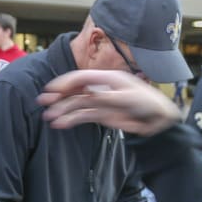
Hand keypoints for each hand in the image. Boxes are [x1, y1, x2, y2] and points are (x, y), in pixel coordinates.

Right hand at [39, 70, 180, 135]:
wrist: (158, 122)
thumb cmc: (148, 104)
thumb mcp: (128, 98)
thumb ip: (106, 96)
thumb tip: (87, 93)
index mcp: (108, 78)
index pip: (82, 77)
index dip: (66, 83)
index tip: (52, 89)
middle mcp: (101, 88)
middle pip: (75, 90)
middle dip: (59, 96)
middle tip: (42, 101)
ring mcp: (101, 102)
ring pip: (77, 105)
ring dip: (62, 110)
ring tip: (48, 118)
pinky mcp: (102, 115)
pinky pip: (83, 116)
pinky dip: (71, 120)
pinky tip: (60, 124)